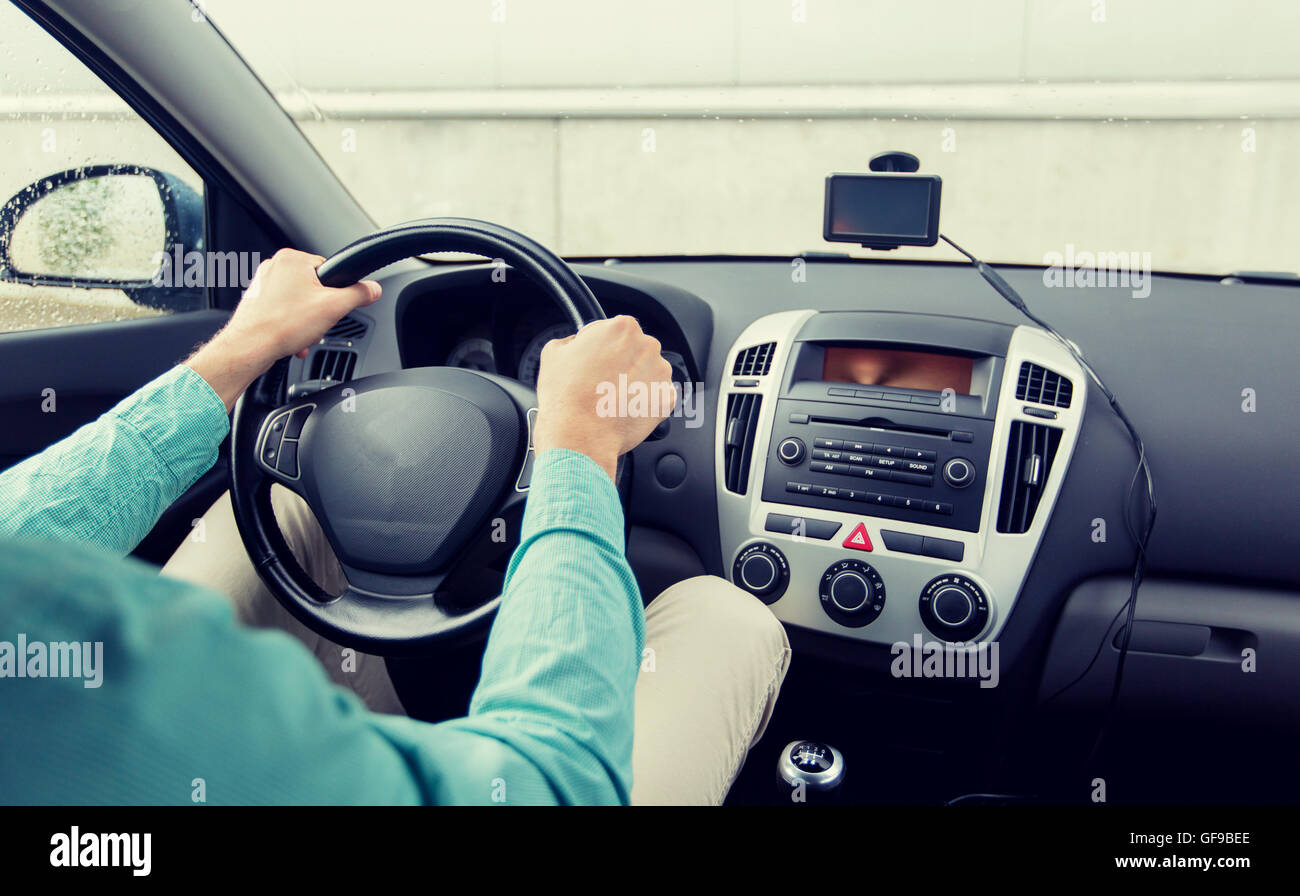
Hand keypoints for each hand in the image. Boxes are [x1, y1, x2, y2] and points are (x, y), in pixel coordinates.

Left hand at [185, 248, 380, 409]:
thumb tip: (373, 289)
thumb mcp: (333, 308)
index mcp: (292, 259)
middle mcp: (275, 267)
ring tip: (301, 334)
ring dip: (306, 323)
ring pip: (300, 303)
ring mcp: (263, 284)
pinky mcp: (257, 301)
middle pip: (315, 289)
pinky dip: (292, 326)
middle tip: (315, 324)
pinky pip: (284, 312)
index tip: (331, 308)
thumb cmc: (281, 325)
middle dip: (319, 312)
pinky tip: (291, 339)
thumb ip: (358, 295)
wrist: (249, 347)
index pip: (329, 271)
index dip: (336, 293)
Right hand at [531, 315, 674, 480]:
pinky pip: (656, 395)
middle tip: (601, 382)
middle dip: (621, 363)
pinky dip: (644, 402)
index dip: (601, 346)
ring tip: (612, 398)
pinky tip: (624, 409)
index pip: (615, 329)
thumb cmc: (566, 397)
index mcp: (622, 327)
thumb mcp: (554, 353)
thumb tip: (576, 343)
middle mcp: (647, 346)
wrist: (579, 436)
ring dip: (634, 381)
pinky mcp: (666, 399)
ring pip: (648, 372)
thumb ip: (571, 339)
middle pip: (635, 350)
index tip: (594, 361)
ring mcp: (660, 373)